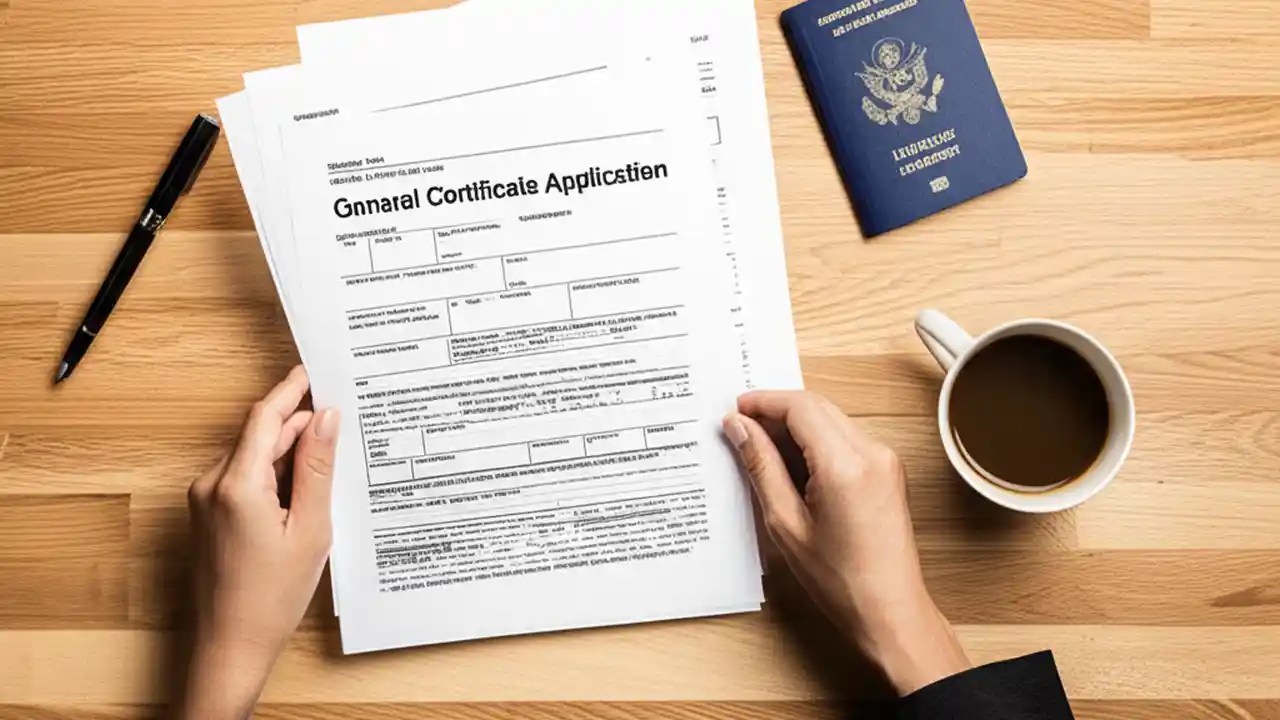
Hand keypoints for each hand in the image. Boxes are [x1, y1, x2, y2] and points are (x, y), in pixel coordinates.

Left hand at [180, 366, 338, 719]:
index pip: (264, 417)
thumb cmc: (271, 597)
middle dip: (298, 428)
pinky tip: (302, 498)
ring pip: (253, 458)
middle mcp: (211, 485)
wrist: (231, 646)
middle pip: (259, 436)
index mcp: (236, 484)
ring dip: (288, 457)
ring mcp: (204, 501)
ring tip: (328, 474)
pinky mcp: (207, 516)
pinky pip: (243, 480)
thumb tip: (326, 417)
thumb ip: (317, 468)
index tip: (313, 371)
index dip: (290, 390)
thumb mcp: (310, 528)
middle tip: (341, 427)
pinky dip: (273, 478)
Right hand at [723, 391, 968, 694]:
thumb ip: (761, 467)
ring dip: (796, 426)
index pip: (801, 407)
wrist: (889, 609)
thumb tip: (740, 429)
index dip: (764, 402)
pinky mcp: (887, 470)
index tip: (736, 410)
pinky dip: (815, 441)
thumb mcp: (786, 523)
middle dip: (777, 411)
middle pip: (818, 407)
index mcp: (846, 465)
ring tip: (762, 451)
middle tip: (742, 429)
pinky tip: (791, 465)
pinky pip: (845, 438)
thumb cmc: (841, 580)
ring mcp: (885, 460)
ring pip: (832, 419)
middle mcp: (872, 453)